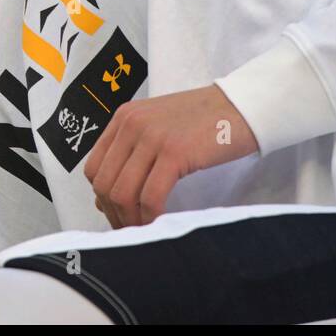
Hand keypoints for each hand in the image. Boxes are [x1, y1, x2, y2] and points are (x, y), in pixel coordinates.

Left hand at [84, 84, 258, 227]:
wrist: (241, 105)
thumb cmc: (204, 119)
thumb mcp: (158, 127)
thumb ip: (131, 153)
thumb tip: (106, 199)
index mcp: (124, 117)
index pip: (93, 167)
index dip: (102, 198)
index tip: (117, 214)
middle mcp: (132, 124)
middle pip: (104, 183)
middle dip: (114, 214)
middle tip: (131, 230)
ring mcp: (152, 137)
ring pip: (123, 193)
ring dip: (131, 220)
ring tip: (145, 229)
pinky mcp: (174, 152)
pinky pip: (150, 197)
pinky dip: (151, 217)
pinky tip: (161, 222)